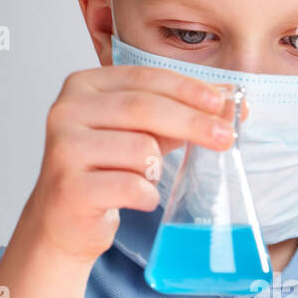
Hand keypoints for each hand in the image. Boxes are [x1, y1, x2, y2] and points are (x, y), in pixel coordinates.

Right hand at [27, 64, 240, 263]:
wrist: (64, 220)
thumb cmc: (106, 170)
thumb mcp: (139, 131)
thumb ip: (177, 114)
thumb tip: (233, 105)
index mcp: (83, 85)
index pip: (144, 77)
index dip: (187, 88)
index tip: (221, 102)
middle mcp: (67, 110)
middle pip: (144, 108)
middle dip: (192, 122)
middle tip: (225, 138)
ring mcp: (64, 149)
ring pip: (140, 150)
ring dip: (157, 169)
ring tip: (144, 178)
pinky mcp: (71, 187)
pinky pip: (131, 186)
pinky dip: (146, 195)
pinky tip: (137, 198)